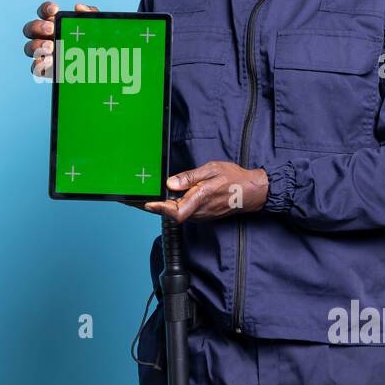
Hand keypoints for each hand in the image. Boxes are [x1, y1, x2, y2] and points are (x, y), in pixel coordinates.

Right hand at [22, 0, 98, 76]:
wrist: (103, 68)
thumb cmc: (97, 45)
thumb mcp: (98, 28)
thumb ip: (90, 16)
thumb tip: (78, 7)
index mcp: (56, 24)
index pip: (44, 12)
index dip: (46, 8)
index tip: (55, 10)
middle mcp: (46, 37)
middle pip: (30, 29)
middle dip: (38, 27)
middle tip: (52, 29)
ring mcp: (44, 55)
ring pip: (29, 48)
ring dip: (36, 46)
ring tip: (51, 48)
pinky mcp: (47, 70)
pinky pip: (35, 68)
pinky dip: (38, 65)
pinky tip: (49, 63)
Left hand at [143, 161, 268, 222]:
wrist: (251, 192)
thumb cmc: (233, 178)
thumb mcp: (211, 170)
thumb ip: (190, 177)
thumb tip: (170, 183)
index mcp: (200, 199)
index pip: (175, 211)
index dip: (158, 209)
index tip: (145, 203)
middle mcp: (198, 211)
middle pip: (171, 212)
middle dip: (152, 205)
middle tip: (133, 199)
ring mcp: (200, 215)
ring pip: (176, 212)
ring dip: (160, 206)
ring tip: (144, 197)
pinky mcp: (201, 214)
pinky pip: (183, 211)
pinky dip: (171, 205)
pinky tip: (163, 198)